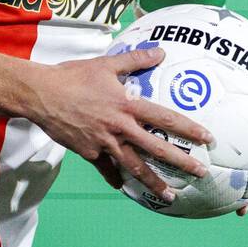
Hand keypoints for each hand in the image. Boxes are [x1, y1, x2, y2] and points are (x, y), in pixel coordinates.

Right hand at [25, 46, 214, 202]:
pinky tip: (123, 186)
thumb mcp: (107, 64)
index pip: (164, 118)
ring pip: (133, 166)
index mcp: (126, 105)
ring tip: (169, 195)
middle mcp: (119, 127)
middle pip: (155, 148)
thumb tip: (160, 51)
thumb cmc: (74, 76)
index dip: (187, 128)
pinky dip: (115, 178)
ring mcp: (103, 143)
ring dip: (153, 182)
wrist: (41, 94)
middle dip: (180, 162)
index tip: (206, 138)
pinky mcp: (88, 152)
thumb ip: (136, 59)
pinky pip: (106, 168)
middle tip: (200, 173)